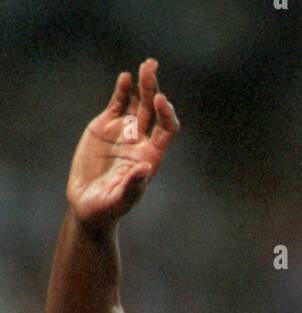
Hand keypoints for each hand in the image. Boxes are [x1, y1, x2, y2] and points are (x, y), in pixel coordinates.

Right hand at [66, 58, 179, 227]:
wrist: (87, 206)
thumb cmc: (106, 209)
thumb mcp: (118, 201)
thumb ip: (133, 187)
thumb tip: (146, 167)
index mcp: (151, 156)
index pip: (167, 130)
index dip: (167, 114)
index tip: (161, 101)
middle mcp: (141, 141)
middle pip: (153, 109)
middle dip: (154, 89)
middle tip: (151, 67)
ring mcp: (124, 131)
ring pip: (138, 102)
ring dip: (143, 84)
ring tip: (146, 66)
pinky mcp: (106, 126)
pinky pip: (118, 103)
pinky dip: (122, 90)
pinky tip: (125, 78)